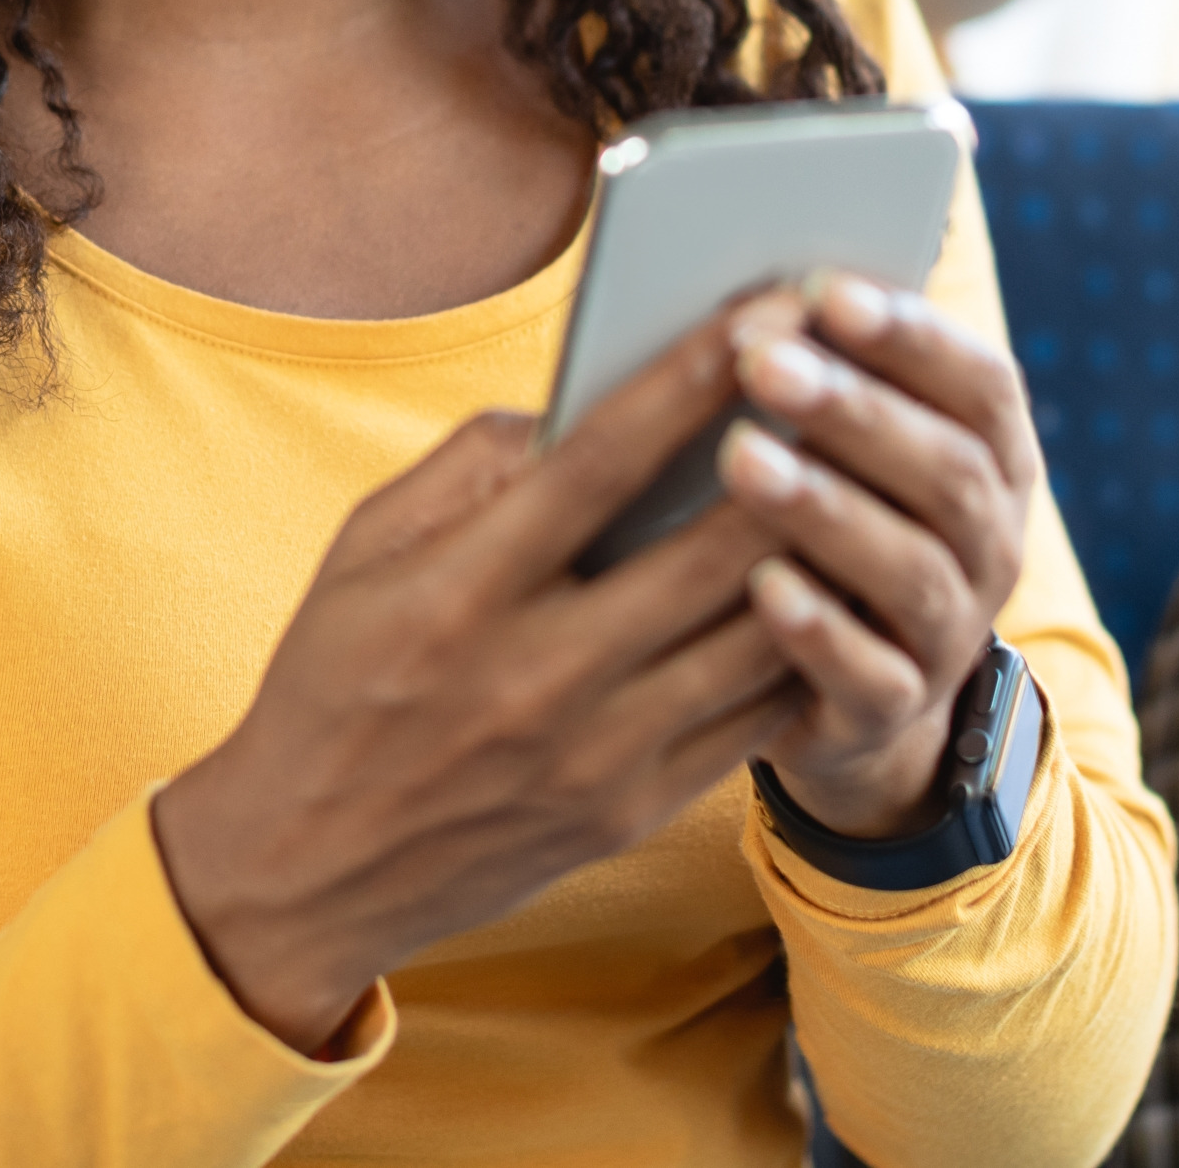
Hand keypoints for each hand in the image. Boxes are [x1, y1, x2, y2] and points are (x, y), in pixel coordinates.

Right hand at [151, 311, 807, 1054]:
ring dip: (822, 547)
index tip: (765, 307)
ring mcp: (596, 752)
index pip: (600, 461)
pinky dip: (803, 647)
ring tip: (871, 469)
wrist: (307, 872)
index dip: (694, 376)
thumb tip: (578, 401)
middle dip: (794, 451)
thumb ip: (469, 465)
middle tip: (855, 370)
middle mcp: (536, 673)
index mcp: (460, 591)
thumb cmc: (334, 682)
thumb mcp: (362, 551)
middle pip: (706, 550)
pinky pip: (751, 720)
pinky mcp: (633, 811)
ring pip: (753, 637)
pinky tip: (836, 585)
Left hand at [716, 272, 1043, 839]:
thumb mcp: (850, 452)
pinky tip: (761, 585)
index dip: (913, 337)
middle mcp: (992, 545)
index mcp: (993, 461)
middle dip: (856, 410)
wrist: (851, 696)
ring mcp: (950, 635)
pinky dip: (817, 628)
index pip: (985, 384)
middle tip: (763, 361)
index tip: (827, 290)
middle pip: (949, 471)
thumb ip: (830, 380)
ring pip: (911, 570)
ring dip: (826, 508)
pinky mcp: (893, 711)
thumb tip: (754, 294)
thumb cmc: (830, 526)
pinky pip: (868, 675)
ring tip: (739, 457)